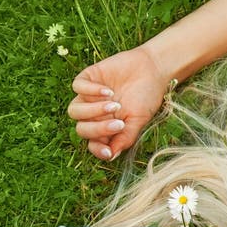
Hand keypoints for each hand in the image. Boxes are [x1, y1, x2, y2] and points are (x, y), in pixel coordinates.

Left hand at [68, 45, 170, 159]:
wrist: (152, 69)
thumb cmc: (147, 97)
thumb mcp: (139, 121)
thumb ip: (125, 138)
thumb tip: (111, 156)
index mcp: (106, 128)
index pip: (93, 144)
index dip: (97, 150)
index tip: (108, 151)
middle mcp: (94, 114)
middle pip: (81, 129)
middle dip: (98, 129)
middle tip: (118, 123)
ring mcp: (88, 96)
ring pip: (74, 110)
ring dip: (93, 111)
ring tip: (114, 104)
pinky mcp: (88, 78)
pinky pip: (77, 87)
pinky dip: (90, 91)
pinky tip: (108, 90)